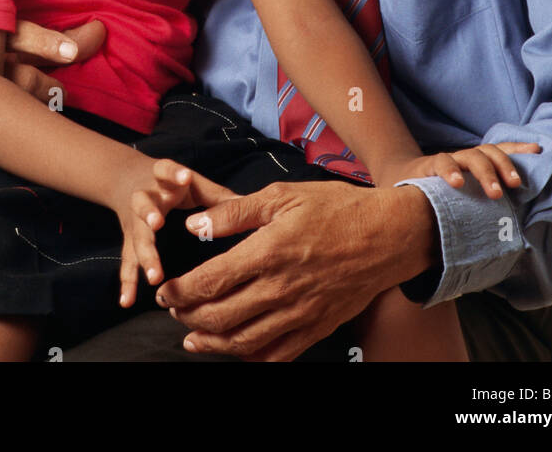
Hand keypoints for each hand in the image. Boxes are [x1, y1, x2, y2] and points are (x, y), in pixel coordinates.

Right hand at [116, 159, 237, 309]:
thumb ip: (218, 196)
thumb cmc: (174, 184)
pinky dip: (128, 282)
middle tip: (157, 224)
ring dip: (145, 254)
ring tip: (155, 275)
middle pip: (143, 204)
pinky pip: (127, 262)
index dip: (174, 173)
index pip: (165, 170)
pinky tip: (129, 301)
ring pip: (136, 237)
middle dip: (149, 213)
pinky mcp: (130, 241)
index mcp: (164, 181)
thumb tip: (252, 206)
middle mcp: (145, 198)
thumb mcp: (194, 184)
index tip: (185, 177)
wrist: (128, 179)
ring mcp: (135, 222)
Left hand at [154, 180, 438, 361]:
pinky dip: (249, 358)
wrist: (387, 235)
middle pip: (221, 317)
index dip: (180, 291)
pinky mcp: (316, 328)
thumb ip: (234, 212)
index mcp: (269, 251)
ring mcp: (300, 314)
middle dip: (188, 317)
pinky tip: (234, 349)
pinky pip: (276, 355)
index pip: (211, 282)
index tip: (164, 291)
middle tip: (173, 310)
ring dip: (211, 342)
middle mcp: (281, 288)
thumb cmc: (335, 208)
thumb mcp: (282, 194)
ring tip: (192, 336)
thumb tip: (194, 224)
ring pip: (244, 342)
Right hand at [382, 141, 541, 196]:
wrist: (400, 186)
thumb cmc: (441, 198)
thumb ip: (484, 212)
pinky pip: (442, 163)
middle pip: (490, 152)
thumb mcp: (466, 202)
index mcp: (478, 164)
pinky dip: (450, 171)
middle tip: (517, 185)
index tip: (538, 151)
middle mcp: (466, 158)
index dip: (519, 150)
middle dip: (505, 166)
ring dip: (486, 171)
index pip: (501, 151)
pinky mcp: (428, 166)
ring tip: (495, 192)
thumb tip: (512, 240)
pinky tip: (457, 183)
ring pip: (471, 155)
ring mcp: (449, 160)